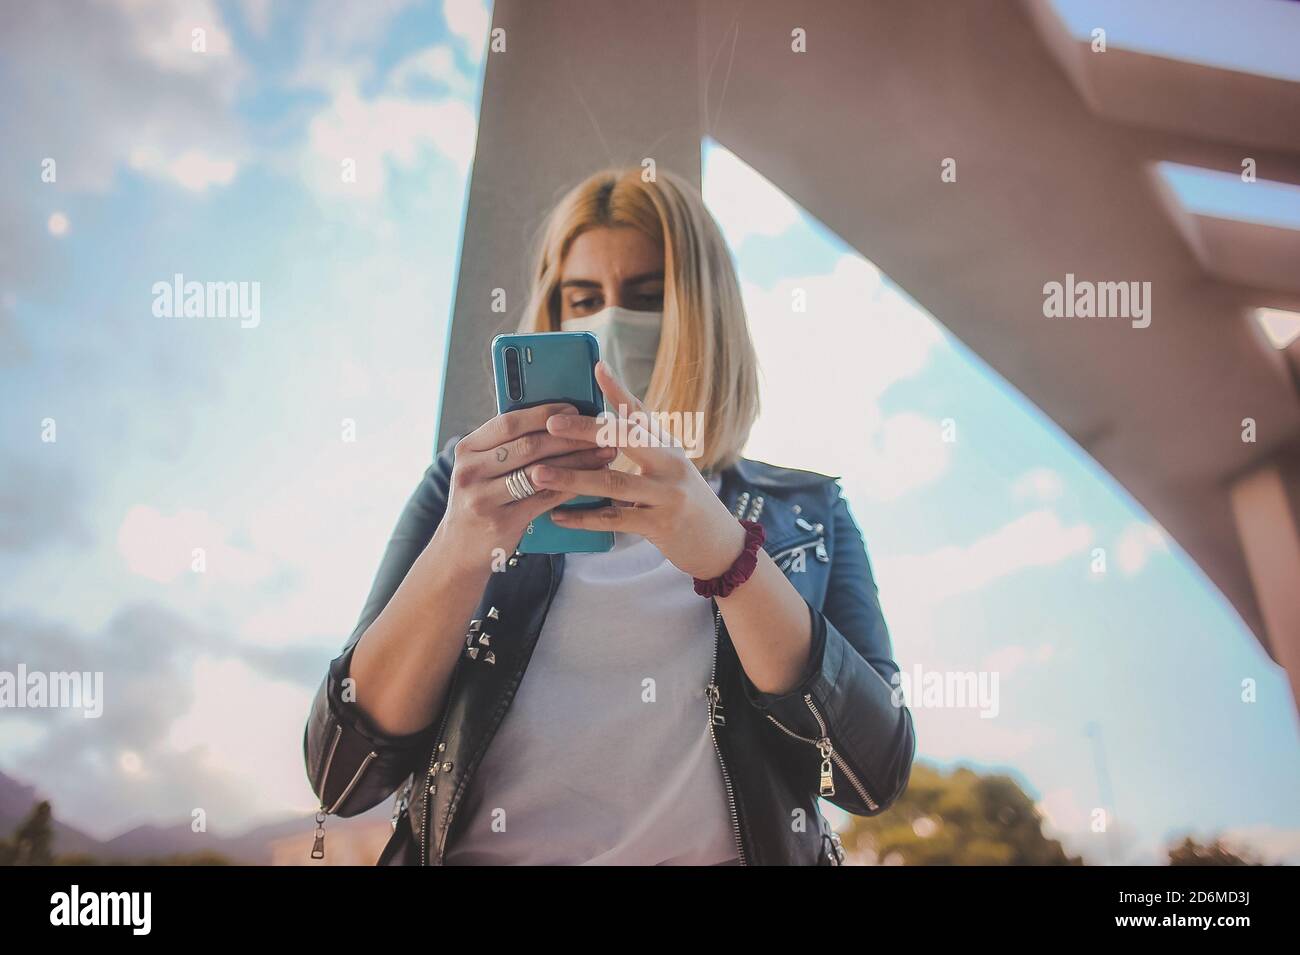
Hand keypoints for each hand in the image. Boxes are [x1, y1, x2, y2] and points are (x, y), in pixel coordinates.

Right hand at [438, 403, 617, 562]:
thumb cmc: (481, 501)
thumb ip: (507, 446)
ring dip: (577, 461)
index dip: (543, 414)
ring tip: (603, 454)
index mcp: (467, 449)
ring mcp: (483, 498)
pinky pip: (545, 499)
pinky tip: (589, 480)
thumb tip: (555, 420)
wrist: (459, 551)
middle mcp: (470, 471)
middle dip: (569, 437)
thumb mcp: (481, 469)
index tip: (572, 409)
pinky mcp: (501, 521)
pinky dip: (570, 487)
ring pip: (540, 472)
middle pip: (528, 446)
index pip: (508, 423)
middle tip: (599, 432)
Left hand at [532, 361, 746, 579]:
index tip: (597, 366)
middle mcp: (671, 464)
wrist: (719, 542)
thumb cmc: (682, 501)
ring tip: (539, 473)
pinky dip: (582, 518)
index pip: (640, 412)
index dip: (618, 389)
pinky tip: (557, 515)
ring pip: (613, 483)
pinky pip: (613, 520)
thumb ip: (639, 449)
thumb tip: (596, 429)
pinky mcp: (660, 525)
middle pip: (625, 439)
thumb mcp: (668, 469)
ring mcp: (667, 494)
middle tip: (551, 424)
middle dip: (585, 430)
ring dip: (572, 478)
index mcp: (668, 446)